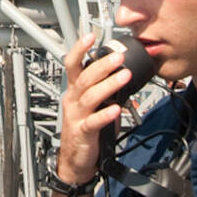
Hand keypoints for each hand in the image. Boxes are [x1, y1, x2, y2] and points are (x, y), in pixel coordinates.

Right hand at [57, 32, 131, 183]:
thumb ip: (106, 91)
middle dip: (102, 65)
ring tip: (124, 77)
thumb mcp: (94, 106)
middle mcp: (73, 100)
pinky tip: (117, 109)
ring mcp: (76, 116)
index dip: (80, 50)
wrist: (75, 160)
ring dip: (109, 85)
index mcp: (74, 91)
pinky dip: (106, 114)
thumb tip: (123, 75)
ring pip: (90, 96)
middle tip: (119, 57)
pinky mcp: (83, 132)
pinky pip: (94, 122)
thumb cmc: (86, 131)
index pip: (72, 65)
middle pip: (84, 77)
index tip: (91, 36)